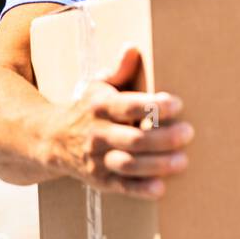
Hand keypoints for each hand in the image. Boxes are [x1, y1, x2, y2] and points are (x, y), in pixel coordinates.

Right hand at [47, 44, 193, 199]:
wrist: (51, 139)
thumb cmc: (87, 107)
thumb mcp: (98, 85)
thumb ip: (120, 70)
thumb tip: (132, 48)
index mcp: (100, 107)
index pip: (128, 106)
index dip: (153, 106)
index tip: (177, 104)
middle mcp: (97, 134)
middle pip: (133, 139)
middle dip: (163, 138)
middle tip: (188, 133)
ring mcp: (97, 159)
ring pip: (129, 164)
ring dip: (157, 164)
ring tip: (182, 160)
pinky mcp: (99, 180)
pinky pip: (121, 187)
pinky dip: (140, 190)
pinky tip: (160, 188)